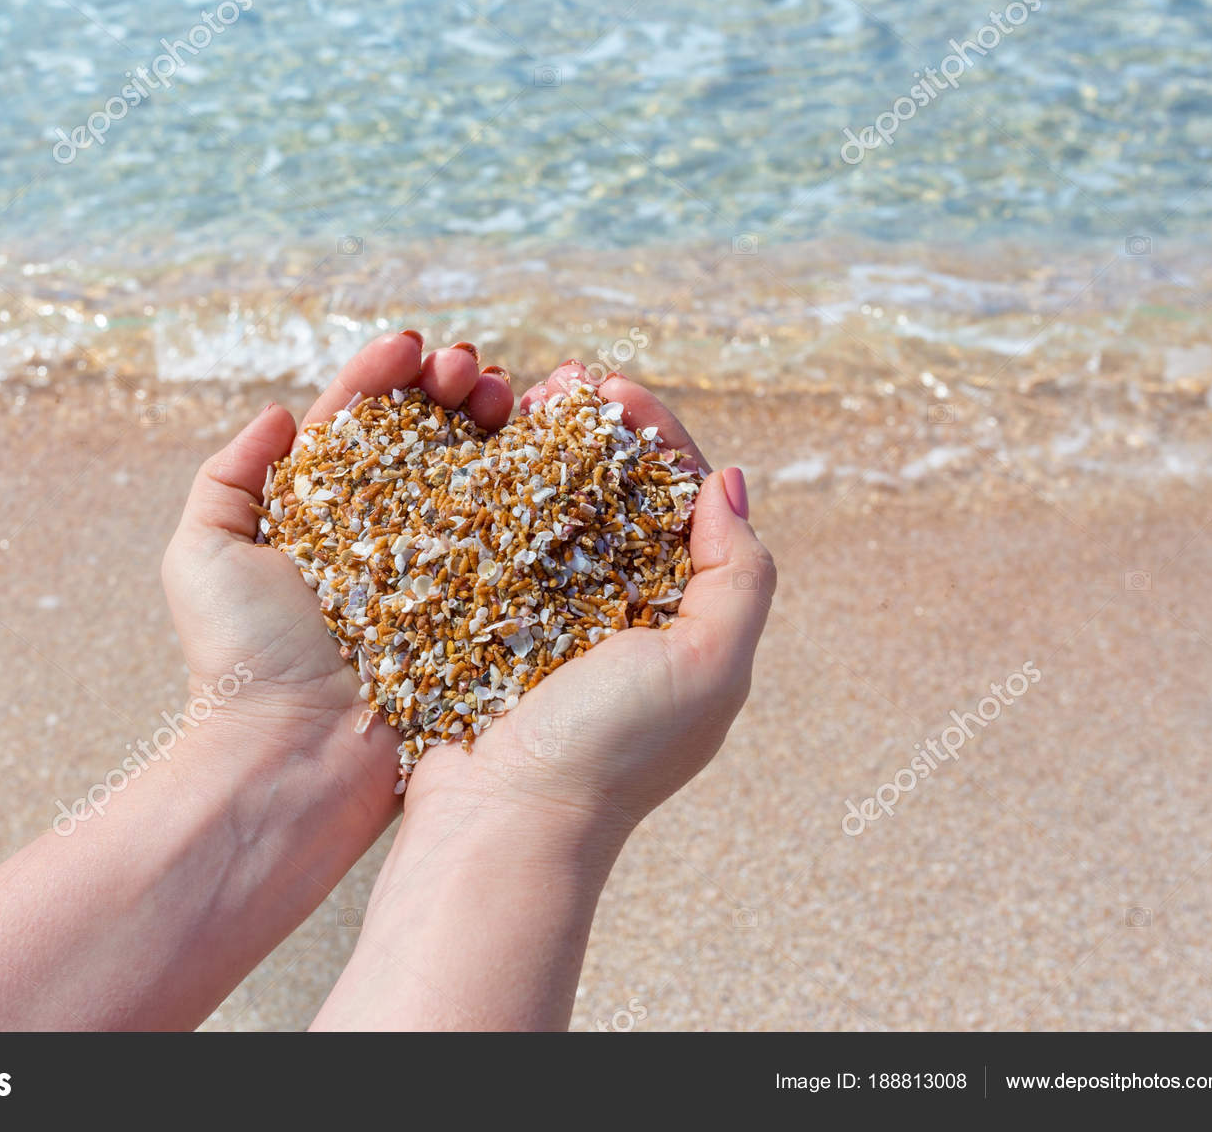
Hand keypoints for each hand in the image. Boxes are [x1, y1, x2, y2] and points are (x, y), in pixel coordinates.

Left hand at [160, 330, 514, 824]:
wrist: (293, 758)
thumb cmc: (241, 660)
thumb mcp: (203, 556)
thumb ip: (227, 477)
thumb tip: (277, 413)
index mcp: (320, 516)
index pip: (359, 423)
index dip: (386, 376)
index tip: (414, 345)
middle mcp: (381, 537)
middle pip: (427, 440)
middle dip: (453, 390)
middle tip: (474, 371)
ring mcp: (434, 571)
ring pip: (474, 476)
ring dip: (494, 424)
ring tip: (508, 396)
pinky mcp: (476, 608)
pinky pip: (508, 537)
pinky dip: (528, 486)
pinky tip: (541, 449)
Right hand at [404, 358, 776, 837]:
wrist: (499, 828)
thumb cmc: (609, 752)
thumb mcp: (709, 665)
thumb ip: (740, 575)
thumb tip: (730, 484)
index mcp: (685, 620)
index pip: (683, 503)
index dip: (657, 438)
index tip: (616, 391)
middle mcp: (621, 616)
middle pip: (616, 496)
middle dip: (594, 431)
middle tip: (560, 382)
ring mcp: (549, 621)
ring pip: (552, 510)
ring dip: (539, 450)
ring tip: (512, 404)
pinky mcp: (484, 628)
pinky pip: (494, 544)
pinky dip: (490, 494)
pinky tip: (471, 458)